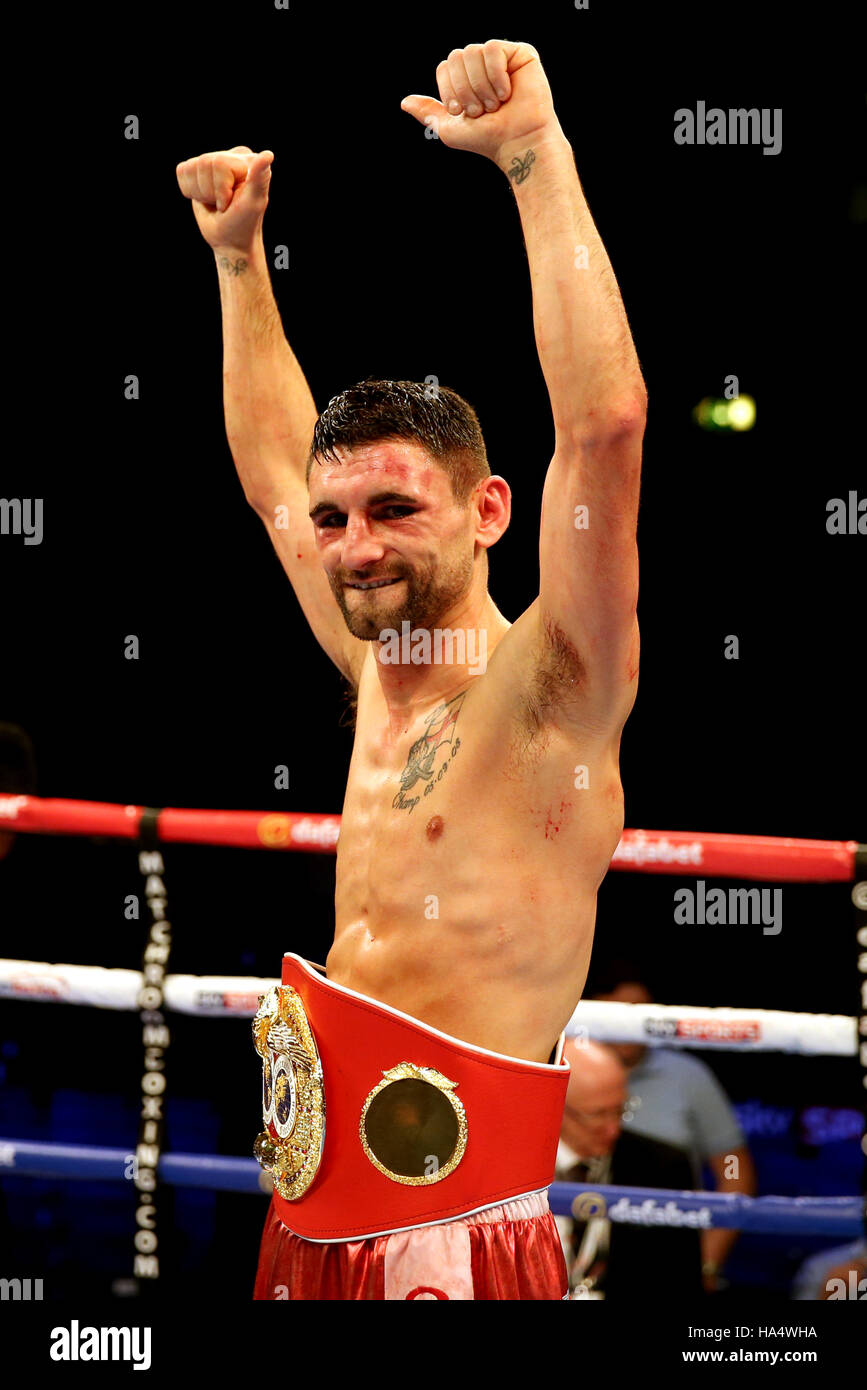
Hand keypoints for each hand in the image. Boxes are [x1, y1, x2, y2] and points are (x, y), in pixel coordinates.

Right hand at [176, 147, 273, 254]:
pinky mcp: (198, 170)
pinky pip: (182, 172)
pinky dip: (190, 192)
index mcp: (247, 159)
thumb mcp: (253, 202)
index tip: (233, 202)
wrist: (229, 240)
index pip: (219, 163)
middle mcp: (232, 156)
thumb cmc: (243, 223)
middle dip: (210, 192)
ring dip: (200, 193)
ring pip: (191, 168)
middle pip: (204, 163)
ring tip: (215, 202)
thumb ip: (260, 177)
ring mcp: (214, 161)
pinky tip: (205, 199)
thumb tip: (268, 154)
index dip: (221, 190)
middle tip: (223, 204)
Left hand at [400, 40, 559, 164]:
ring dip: (480, 85)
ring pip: (473, 52)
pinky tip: (506, 92)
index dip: (449, 89)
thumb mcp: (450, 129)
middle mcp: (483, 66)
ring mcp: (502, 58)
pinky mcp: (520, 54)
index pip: (444, 66)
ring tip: (495, 104)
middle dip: (464, 89)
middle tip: (480, 110)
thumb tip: (404, 102)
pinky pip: (493, 49)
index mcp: (467, 78)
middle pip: (456, 56)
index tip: (461, 112)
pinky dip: (496, 75)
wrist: (516, 143)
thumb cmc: (488, 139)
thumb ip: (428, 113)